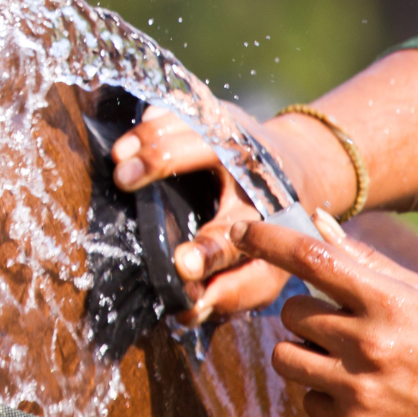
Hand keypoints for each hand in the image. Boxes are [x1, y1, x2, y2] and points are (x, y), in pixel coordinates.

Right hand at [111, 103, 336, 318]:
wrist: (298, 167)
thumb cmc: (273, 228)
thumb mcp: (268, 267)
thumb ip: (233, 293)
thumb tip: (188, 312)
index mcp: (267, 216)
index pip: (234, 236)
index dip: (207, 250)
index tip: (183, 264)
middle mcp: (254, 170)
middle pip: (207, 155)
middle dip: (163, 162)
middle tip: (123, 179)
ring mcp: (239, 133)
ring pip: (193, 123)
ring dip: (151, 137)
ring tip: (119, 157)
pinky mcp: (221, 111)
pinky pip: (189, 103)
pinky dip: (160, 112)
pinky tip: (139, 123)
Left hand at [235, 214, 417, 416]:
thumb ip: (364, 259)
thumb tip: (316, 220)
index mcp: (389, 302)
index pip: (312, 258)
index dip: (268, 240)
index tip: (240, 231)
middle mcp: (370, 342)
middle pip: (290, 311)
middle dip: (306, 318)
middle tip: (341, 331)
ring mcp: (357, 387)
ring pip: (284, 355)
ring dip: (305, 356)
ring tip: (346, 364)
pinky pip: (304, 397)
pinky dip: (323, 395)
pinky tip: (359, 397)